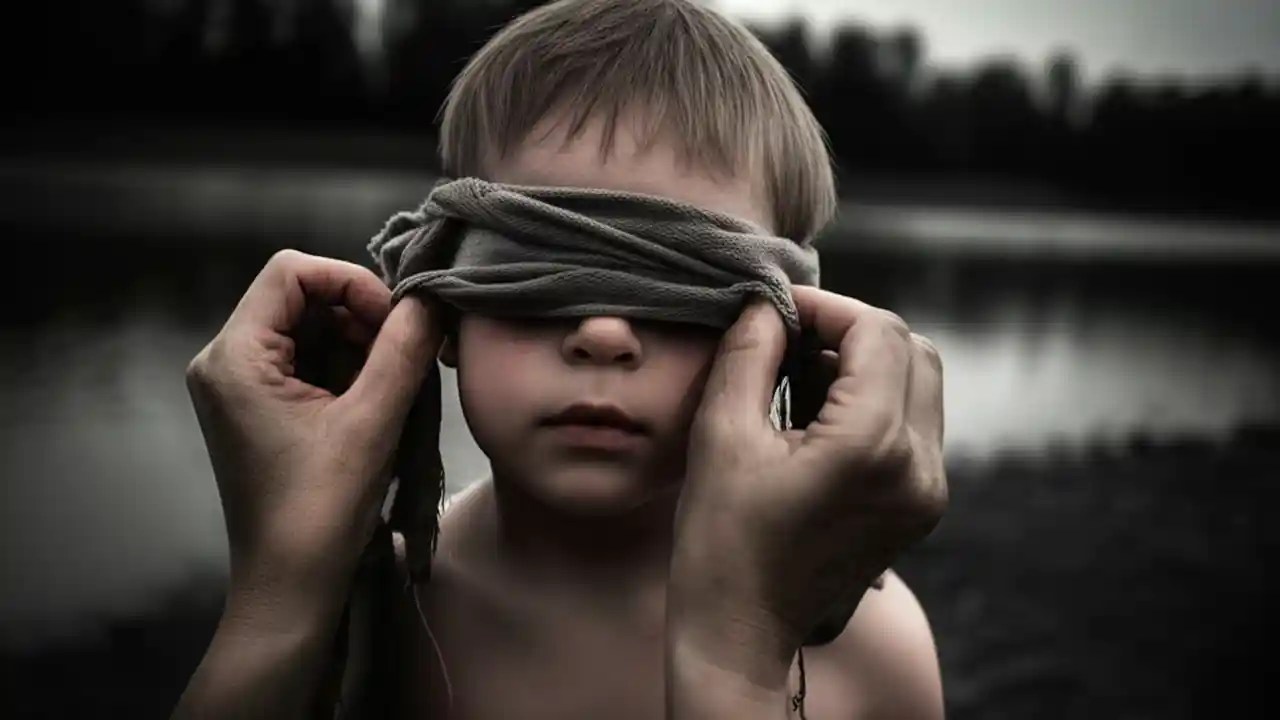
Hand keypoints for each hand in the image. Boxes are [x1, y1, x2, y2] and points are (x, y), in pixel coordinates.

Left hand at [185, 250, 441, 597]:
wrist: (290, 587)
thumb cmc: (320, 511)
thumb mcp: (371, 422)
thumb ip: (403, 350)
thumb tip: (433, 297)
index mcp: (233, 357)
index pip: (291, 271)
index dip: (351, 282)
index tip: (397, 321)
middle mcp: (226, 361)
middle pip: (301, 297)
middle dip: (361, 316)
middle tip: (407, 354)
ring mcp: (241, 385)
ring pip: (311, 328)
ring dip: (361, 344)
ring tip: (396, 384)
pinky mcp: (260, 407)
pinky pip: (309, 361)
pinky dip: (350, 369)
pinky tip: (377, 401)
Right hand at [668, 287, 945, 691]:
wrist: (743, 630)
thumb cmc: (720, 541)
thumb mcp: (721, 435)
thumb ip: (750, 354)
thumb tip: (767, 302)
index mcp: (871, 445)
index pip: (877, 332)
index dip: (827, 307)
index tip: (779, 311)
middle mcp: (918, 466)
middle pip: (913, 350)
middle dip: (852, 330)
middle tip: (791, 339)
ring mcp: (928, 491)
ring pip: (921, 384)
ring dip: (867, 364)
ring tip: (800, 379)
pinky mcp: (922, 506)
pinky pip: (916, 425)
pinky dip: (876, 402)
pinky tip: (820, 417)